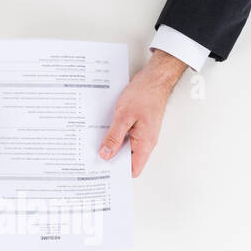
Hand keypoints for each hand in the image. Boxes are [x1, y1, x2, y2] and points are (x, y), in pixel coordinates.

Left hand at [99, 50, 185, 176]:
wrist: (155, 77)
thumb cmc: (145, 93)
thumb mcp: (124, 116)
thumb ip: (114, 137)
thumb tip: (106, 154)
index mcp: (145, 143)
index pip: (133, 169)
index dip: (118, 173)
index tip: (103, 171)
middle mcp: (145, 141)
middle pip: (127, 160)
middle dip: (112, 159)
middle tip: (95, 158)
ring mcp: (141, 133)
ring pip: (124, 147)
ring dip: (112, 145)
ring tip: (97, 143)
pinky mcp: (137, 125)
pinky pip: (124, 135)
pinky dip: (114, 135)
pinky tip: (105, 131)